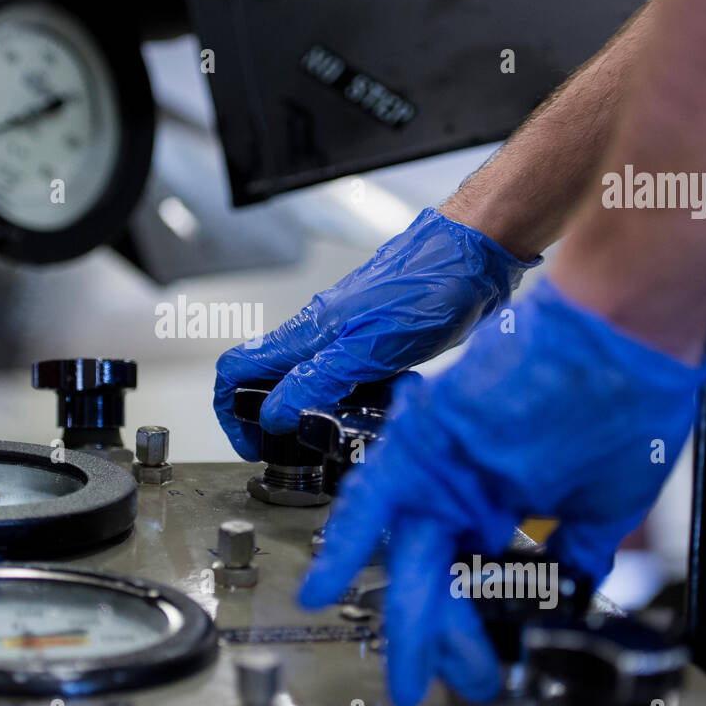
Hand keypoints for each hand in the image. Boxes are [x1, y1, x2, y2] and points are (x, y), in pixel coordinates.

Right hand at [213, 207, 536, 459]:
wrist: (473, 254)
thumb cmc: (428, 286)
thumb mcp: (369, 347)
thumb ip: (319, 381)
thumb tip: (275, 414)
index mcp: (306, 334)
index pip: (237, 370)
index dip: (232, 411)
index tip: (252, 445)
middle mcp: (318, 336)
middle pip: (271, 382)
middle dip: (279, 422)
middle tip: (299, 451)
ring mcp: (346, 338)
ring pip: (314, 385)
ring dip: (325, 414)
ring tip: (352, 431)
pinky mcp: (375, 341)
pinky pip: (352, 380)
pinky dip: (362, 400)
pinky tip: (388, 403)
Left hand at [297, 277, 705, 705]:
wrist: (628, 322)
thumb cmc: (631, 396)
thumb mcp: (612, 498)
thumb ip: (581, 546)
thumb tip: (574, 588)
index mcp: (508, 502)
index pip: (477, 579)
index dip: (475, 625)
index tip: (482, 665)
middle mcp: (471, 486)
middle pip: (440, 574)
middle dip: (441, 636)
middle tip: (444, 680)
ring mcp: (447, 465)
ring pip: (408, 549)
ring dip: (407, 612)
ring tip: (409, 668)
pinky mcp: (426, 437)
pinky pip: (374, 496)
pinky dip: (349, 541)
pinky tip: (326, 585)